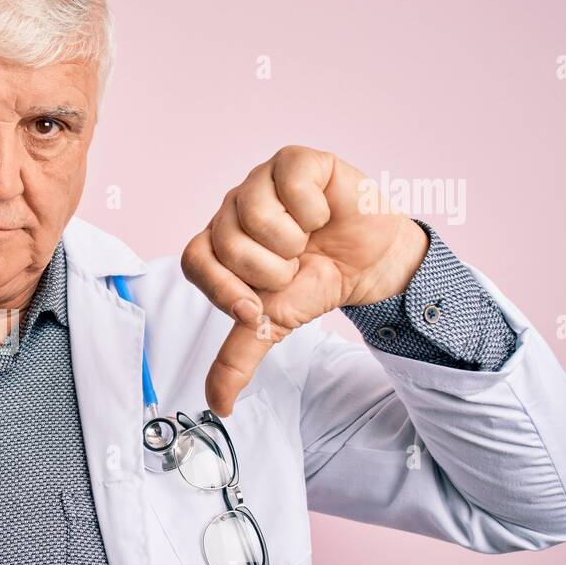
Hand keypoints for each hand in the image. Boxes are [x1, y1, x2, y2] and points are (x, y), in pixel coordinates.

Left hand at [181, 145, 428, 414]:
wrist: (371, 265)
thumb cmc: (315, 283)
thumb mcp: (274, 326)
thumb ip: (238, 359)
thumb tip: (218, 404)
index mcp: (217, 244)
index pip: (194, 260)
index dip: (224, 288)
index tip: (257, 306)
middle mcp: (231, 209)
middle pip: (227, 241)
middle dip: (270, 270)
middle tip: (293, 268)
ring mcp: (261, 181)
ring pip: (255, 212)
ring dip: (293, 241)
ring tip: (308, 241)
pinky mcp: (295, 160)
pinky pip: (290, 183)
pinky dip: (314, 210)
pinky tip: (323, 215)